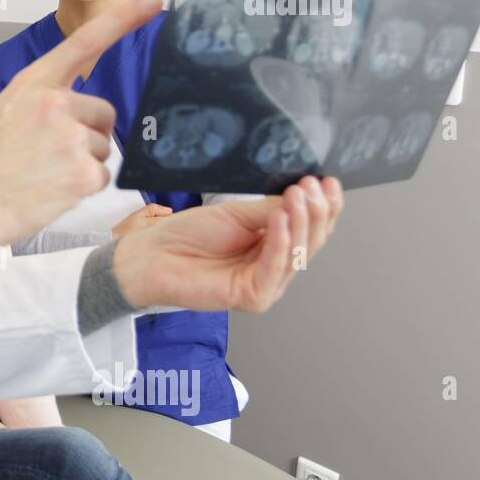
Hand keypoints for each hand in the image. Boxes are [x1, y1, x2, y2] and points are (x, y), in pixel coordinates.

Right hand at [0, 0, 163, 271]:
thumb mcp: (10, 111)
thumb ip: (46, 100)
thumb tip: (85, 111)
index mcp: (35, 83)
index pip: (86, 41)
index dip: (123, 18)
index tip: (153, 0)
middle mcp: (55, 103)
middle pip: (104, 113)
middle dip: (88, 134)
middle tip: (49, 154)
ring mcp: (70, 138)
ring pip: (103, 147)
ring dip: (82, 164)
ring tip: (43, 173)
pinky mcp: (82, 172)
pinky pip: (101, 176)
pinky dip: (82, 188)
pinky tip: (51, 189)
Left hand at [113, 175, 343, 311]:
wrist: (152, 255)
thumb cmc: (187, 236)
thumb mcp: (236, 214)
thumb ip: (270, 209)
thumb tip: (305, 194)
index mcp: (273, 246)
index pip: (309, 228)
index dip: (322, 206)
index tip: (327, 182)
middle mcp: (274, 268)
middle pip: (309, 241)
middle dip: (315, 212)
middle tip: (312, 186)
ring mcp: (266, 285)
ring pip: (297, 253)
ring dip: (301, 221)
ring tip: (298, 195)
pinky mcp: (253, 297)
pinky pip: (274, 267)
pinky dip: (281, 241)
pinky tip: (281, 219)